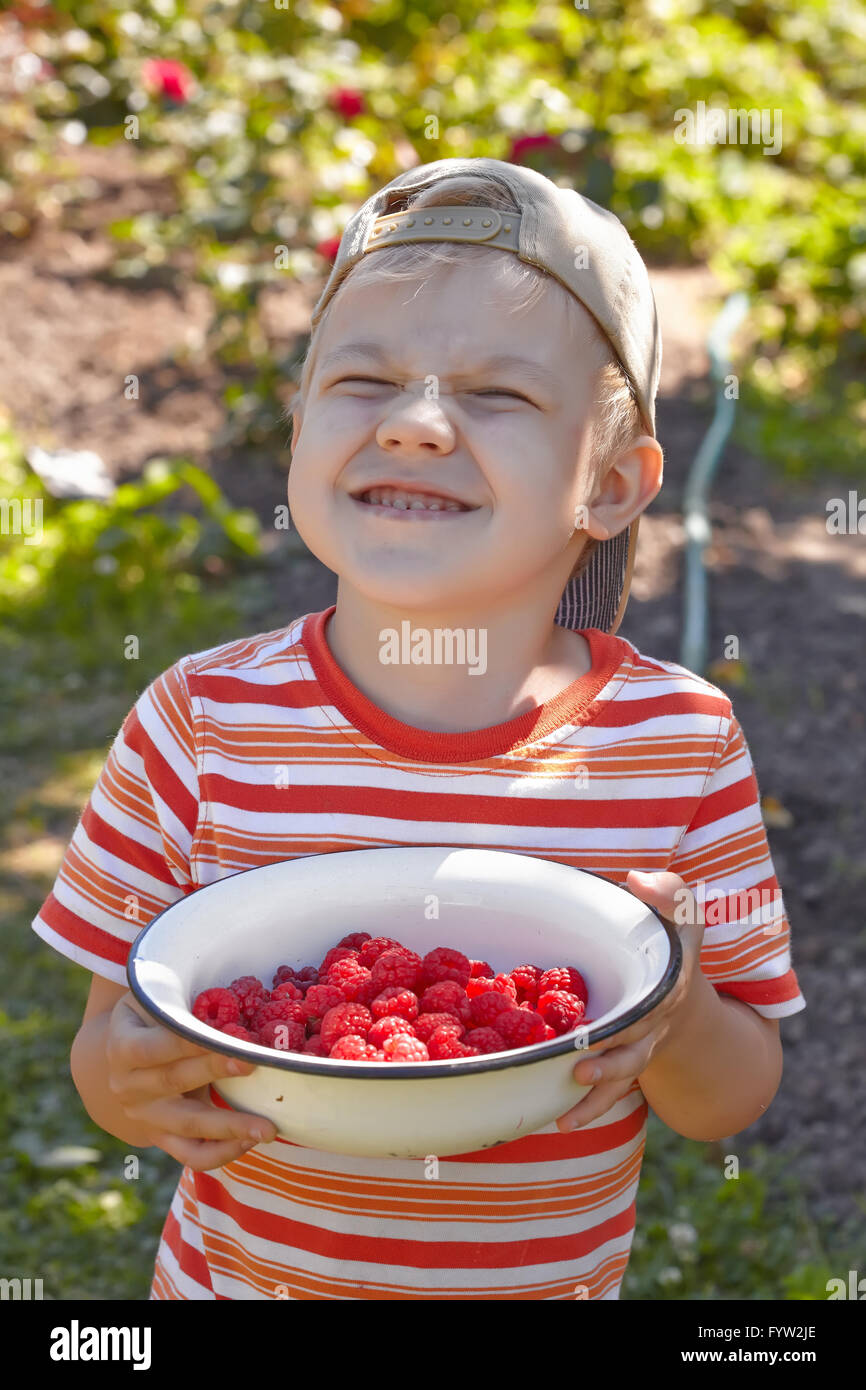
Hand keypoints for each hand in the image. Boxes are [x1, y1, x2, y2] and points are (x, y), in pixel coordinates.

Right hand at [106, 992, 277, 1168]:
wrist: (126, 1058)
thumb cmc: (152, 1018)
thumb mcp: (156, 1001)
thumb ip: (182, 1003)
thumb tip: (233, 999)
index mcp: (122, 1047)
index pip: (152, 1047)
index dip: (187, 1042)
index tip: (226, 1034)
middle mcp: (128, 1086)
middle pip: (174, 1081)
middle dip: (215, 1070)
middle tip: (253, 1063)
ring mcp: (146, 1117)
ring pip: (187, 1126)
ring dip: (229, 1127)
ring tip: (267, 1128)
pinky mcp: (163, 1138)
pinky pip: (191, 1155)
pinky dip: (222, 1153)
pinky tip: (251, 1141)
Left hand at [555, 871, 704, 1132]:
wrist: (681, 993)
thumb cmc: (669, 946)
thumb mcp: (681, 914)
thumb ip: (668, 892)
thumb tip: (638, 878)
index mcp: (663, 990)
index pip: (651, 1002)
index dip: (634, 1015)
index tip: (606, 1023)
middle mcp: (650, 1028)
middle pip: (632, 1052)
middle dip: (608, 1065)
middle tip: (579, 1069)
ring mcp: (636, 1052)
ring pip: (619, 1081)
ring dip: (596, 1099)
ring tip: (567, 1116)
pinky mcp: (618, 1065)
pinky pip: (607, 1092)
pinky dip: (587, 1109)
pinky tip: (558, 1121)